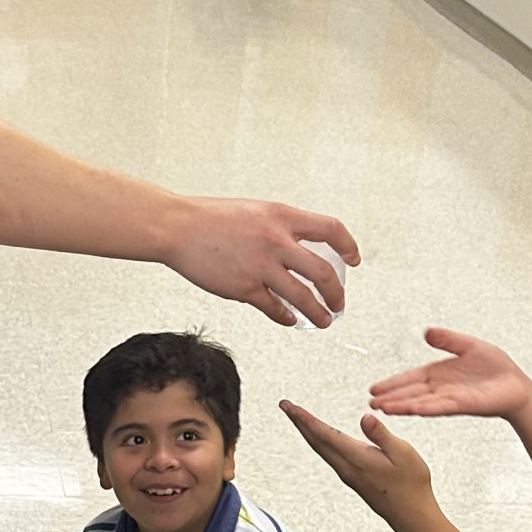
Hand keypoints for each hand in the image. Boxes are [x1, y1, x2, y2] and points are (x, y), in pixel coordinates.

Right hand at [166, 197, 356, 328]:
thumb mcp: (255, 210)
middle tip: (339, 303)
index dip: (348, 245)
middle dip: (337, 293)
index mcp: (281, 216)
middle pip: (323, 272)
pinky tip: (290, 319)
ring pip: (303, 297)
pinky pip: (274, 308)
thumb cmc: (211, 218)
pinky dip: (285, 316)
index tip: (354, 259)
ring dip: (318, 313)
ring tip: (324, 320)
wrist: (177, 228)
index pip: (330, 229)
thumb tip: (299, 247)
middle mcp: (276, 241)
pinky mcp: (244, 288)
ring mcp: (261, 266)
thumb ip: (280, 227)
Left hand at [281, 402, 433, 525]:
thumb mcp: (403, 453)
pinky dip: (319, 442)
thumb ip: (381, 435)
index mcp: (357, 458)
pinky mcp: (353, 478)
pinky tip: (319, 438)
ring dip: (307, 432)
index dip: (305, 418)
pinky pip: (328, 456)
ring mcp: (348, 474)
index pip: (324, 434)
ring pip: (320, 449)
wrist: (412, 516)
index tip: (290, 406)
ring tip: (298, 418)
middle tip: (285, 405)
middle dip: (299, 422)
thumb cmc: (411, 485)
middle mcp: (347, 468)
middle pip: (315, 442)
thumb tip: (364, 417)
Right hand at [368, 329, 531, 422]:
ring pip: (420, 402)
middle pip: (410, 393)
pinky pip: (439, 406)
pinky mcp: (462, 405)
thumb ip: (448, 340)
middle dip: (390, 397)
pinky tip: (410, 409)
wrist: (516, 385)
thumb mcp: (469, 345)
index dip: (393, 383)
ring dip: (401, 405)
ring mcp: (450, 398)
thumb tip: (427, 332)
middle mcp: (441, 388)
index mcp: (440, 374)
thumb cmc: (497, 368)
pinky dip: (424, 407)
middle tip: (371, 402)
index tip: (376, 389)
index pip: (411, 378)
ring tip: (382, 408)